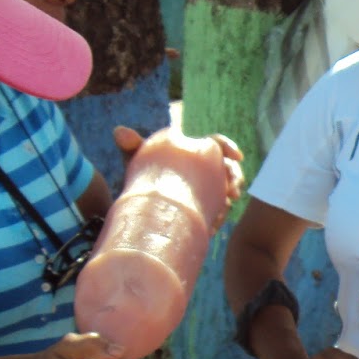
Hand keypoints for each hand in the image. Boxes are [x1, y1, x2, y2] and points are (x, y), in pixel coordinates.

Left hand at [112, 126, 244, 227]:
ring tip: (221, 212)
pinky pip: (217, 215)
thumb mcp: (136, 161)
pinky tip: (209, 228)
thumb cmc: (141, 175)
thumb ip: (131, 146)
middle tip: (233, 192)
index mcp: (195, 151)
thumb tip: (119, 131)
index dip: (230, 148)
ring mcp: (208, 191)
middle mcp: (206, 170)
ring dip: (228, 203)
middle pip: (229, 170)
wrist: (139, 205)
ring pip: (227, 195)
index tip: (238, 156)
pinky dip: (215, 219)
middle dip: (235, 180)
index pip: (218, 144)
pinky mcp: (206, 211)